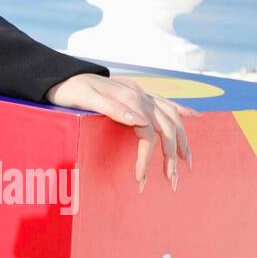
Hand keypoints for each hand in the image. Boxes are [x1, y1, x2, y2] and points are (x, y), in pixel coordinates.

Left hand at [44, 73, 199, 192]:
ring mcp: (141, 93)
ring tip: (188, 160)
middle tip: (172, 181)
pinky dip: (182, 110)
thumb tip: (143, 122)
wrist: (61, 76)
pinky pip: (165, 102)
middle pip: (166, 128)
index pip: (148, 134)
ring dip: (183, 139)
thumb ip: (114, 110)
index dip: (147, 158)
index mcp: (130, 99)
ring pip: (172, 117)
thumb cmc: (70, 90)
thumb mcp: (86, 99)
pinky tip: (195, 116)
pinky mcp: (137, 93)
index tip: (140, 178)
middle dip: (172, 156)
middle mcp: (140, 95)